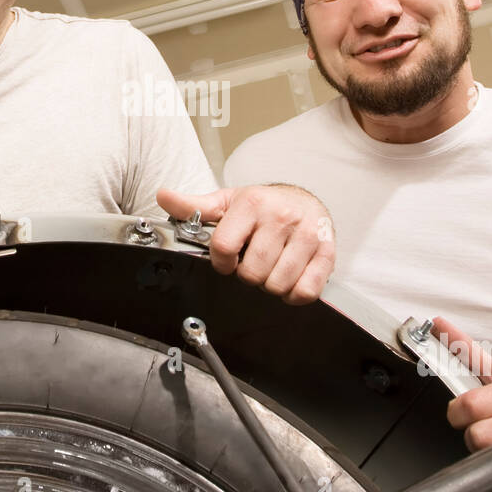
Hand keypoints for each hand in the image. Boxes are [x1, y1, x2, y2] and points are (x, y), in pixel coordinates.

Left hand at [156, 184, 334, 303]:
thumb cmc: (263, 206)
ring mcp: (307, 235)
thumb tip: (164, 196)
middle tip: (253, 262)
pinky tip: (289, 279)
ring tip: (271, 268)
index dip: (221, 262)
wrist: (305, 199)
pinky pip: (305, 291)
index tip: (228, 259)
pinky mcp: (326, 252)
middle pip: (252, 273)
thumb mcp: (228, 202)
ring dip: (270, 285)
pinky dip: (294, 294)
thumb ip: (195, 206)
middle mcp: (281, 217)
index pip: (224, 247)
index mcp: (252, 203)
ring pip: (277, 284)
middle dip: (248, 275)